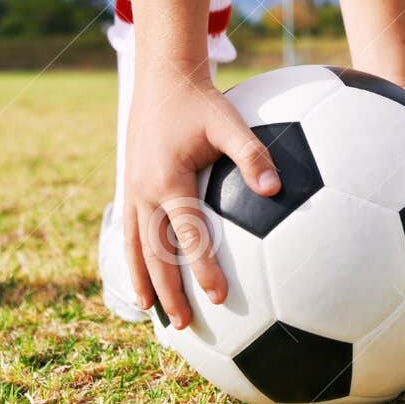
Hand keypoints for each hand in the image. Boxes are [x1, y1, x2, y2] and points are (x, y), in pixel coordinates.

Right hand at [124, 67, 280, 329]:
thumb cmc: (201, 99)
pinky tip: (143, 280)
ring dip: (145, 282)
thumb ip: (252, 154)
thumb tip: (276, 188)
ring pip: (134, 247)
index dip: (203, 268)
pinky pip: (128, 231)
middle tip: (186, 325)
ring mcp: (131, 190)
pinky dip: (133, 259)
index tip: (219, 298)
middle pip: (155, 253)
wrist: (162, 77)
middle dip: (170, 291)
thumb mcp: (229, 120)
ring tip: (156, 315)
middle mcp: (144, 190)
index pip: (188, 235)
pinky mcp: (128, 187)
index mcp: (169, 179)